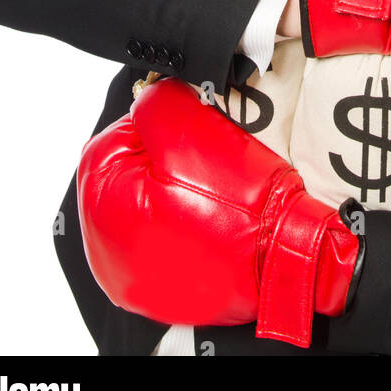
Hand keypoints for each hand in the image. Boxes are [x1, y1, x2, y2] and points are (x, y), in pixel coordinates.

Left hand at [77, 77, 362, 346]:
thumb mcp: (188, 128)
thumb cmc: (239, 201)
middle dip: (163, 158)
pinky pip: (164, 240)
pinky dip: (184, 224)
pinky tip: (211, 219)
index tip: (191, 125)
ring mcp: (132, 279)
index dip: (156, 122)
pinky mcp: (162, 294)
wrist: (287, 258)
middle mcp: (106, 255)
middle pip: (128, 176)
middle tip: (204, 156)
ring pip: (146, 208)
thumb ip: (154, 101)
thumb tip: (148, 96)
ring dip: (172, 191)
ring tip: (212, 190)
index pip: (114, 138)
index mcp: (103, 210)